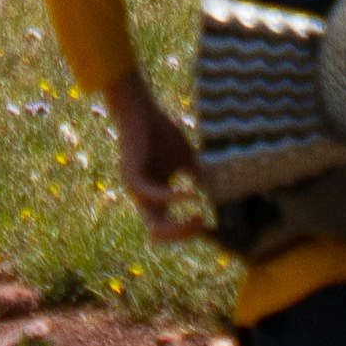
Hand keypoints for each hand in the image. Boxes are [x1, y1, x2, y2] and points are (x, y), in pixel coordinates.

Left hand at [108, 63, 197, 235]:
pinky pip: (152, 197)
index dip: (188, 232)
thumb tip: (213, 191)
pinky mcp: (132, 177)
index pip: (169, 227)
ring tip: (199, 219)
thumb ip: (196, 175)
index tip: (211, 226)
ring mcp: (135, 190)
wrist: (140, 110)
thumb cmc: (161, 132)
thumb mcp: (185, 158)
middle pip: (160, 233)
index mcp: (154, 196)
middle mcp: (143, 197)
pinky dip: (172, 199)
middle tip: (203, 225)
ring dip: (178, 227)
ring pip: (154, 224)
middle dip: (183, 235)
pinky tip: (190, 194)